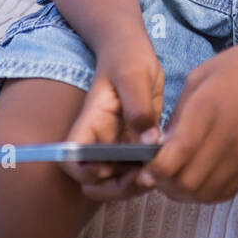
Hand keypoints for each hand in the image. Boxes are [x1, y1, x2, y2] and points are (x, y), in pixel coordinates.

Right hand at [60, 26, 165, 202]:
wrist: (132, 50)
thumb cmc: (127, 57)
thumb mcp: (134, 76)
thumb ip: (139, 107)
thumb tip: (149, 141)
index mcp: (90, 124)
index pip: (71, 160)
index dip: (85, 173)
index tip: (109, 168)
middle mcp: (100, 139)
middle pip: (94, 182)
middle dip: (115, 188)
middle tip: (143, 178)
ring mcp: (117, 144)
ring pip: (116, 181)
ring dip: (133, 185)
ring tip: (158, 171)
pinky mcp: (135, 144)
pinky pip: (136, 169)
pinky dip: (148, 173)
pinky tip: (166, 160)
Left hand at [136, 32, 237, 205]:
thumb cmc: (237, 66)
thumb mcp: (198, 79)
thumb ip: (177, 116)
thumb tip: (160, 148)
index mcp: (206, 112)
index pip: (171, 160)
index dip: (152, 170)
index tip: (143, 163)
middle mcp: (225, 139)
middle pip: (184, 184)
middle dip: (163, 183)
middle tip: (155, 171)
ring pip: (202, 194)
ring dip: (181, 191)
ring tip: (173, 176)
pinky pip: (222, 193)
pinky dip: (203, 192)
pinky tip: (196, 177)